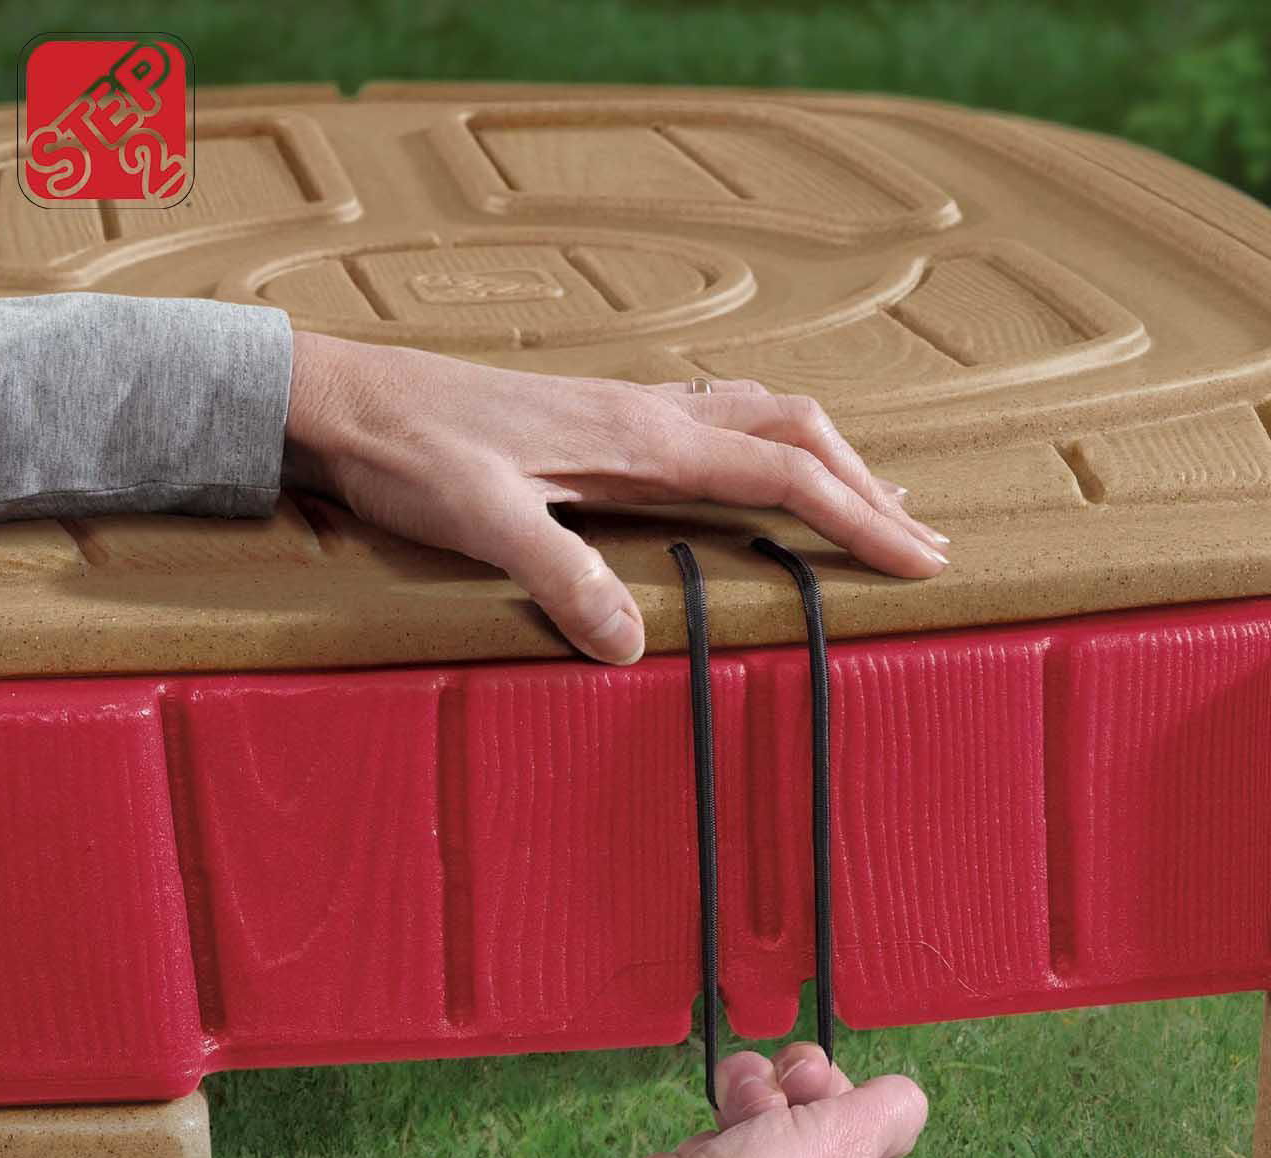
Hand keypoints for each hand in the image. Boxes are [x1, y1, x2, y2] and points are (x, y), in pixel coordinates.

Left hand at [282, 332, 948, 666]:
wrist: (348, 399)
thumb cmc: (410, 449)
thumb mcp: (479, 520)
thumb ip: (560, 575)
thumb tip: (633, 646)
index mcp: (644, 437)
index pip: (783, 476)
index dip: (860, 519)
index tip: (921, 561)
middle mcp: (653, 414)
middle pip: (796, 433)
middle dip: (868, 487)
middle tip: (921, 541)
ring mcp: (632, 410)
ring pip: (764, 418)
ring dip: (830, 459)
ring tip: (876, 503)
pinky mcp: (606, 419)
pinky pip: (721, 420)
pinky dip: (773, 448)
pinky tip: (766, 473)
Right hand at [624, 1043, 927, 1157]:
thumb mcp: (854, 1132)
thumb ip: (895, 1105)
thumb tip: (905, 1106)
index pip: (866, 1134)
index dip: (832, 1096)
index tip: (806, 1084)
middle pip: (810, 1135)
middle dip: (775, 1102)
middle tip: (759, 1100)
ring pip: (753, 1146)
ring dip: (732, 1123)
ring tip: (714, 1138)